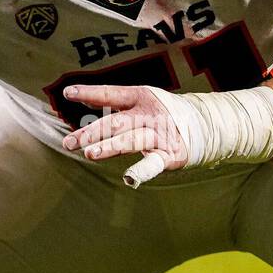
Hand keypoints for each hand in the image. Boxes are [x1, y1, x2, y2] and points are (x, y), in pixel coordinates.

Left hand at [61, 82, 188, 186]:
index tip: (68, 93)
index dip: (90, 93)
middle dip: (92, 132)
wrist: (203, 124)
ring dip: (111, 147)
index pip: (111, 94)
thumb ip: (110, 100)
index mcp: (140, 97)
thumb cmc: (161, 113)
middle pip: (116, 122)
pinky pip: (154, 164)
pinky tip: (128, 179)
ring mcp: (160, 135)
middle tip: (70, 142)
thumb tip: (77, 96)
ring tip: (91, 154)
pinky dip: (142, 171)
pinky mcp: (170, 155)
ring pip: (132, 140)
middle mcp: (149, 114)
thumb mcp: (139, 100)